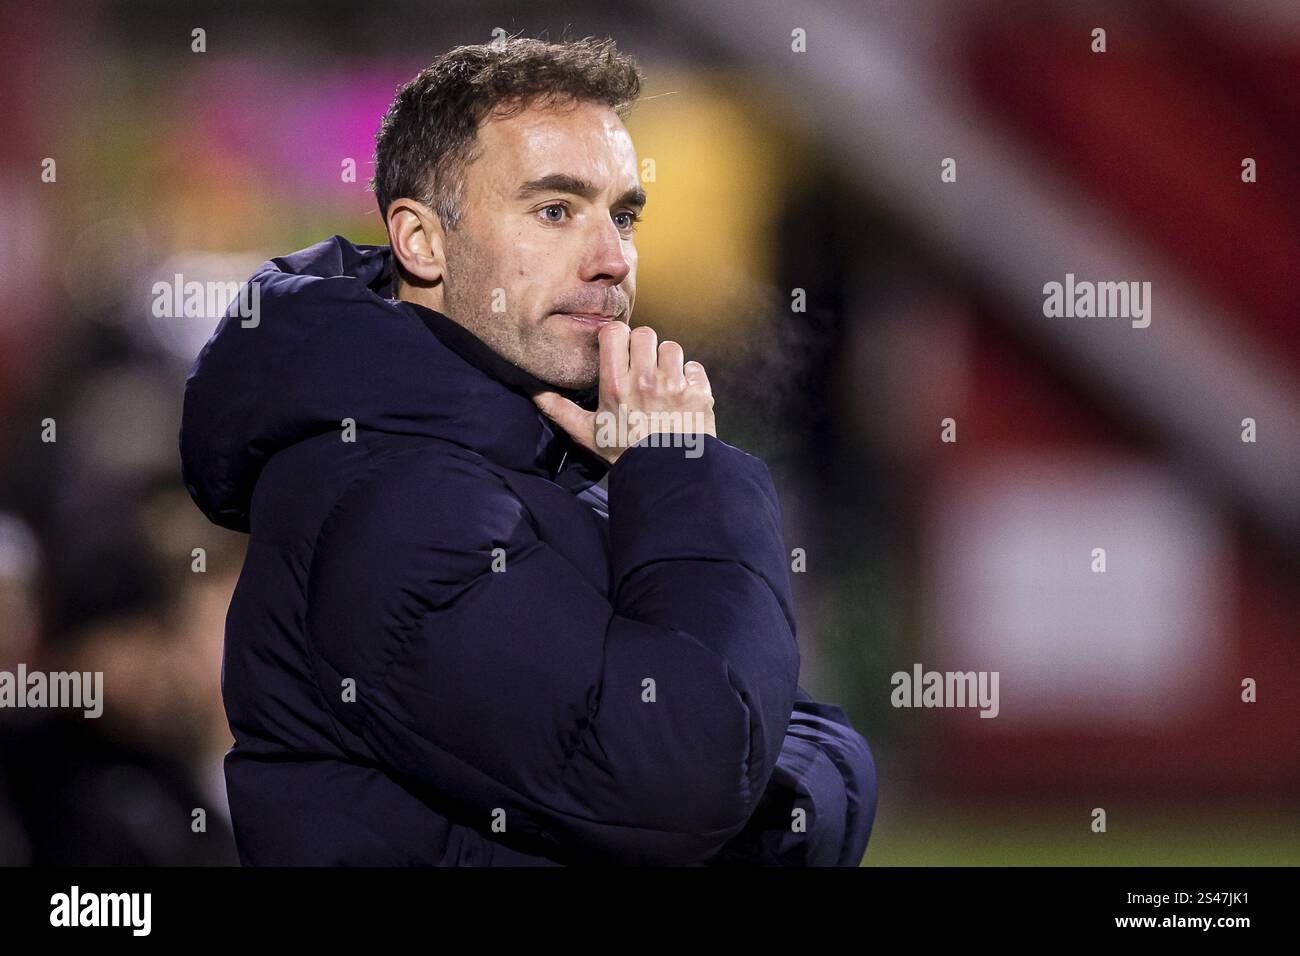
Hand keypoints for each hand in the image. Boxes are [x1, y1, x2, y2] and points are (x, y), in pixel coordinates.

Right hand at [532, 323, 716, 466]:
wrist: (666, 477)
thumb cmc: (624, 453)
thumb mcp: (587, 433)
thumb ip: (559, 410)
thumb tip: (532, 390)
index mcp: (615, 386)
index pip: (615, 332)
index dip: (617, 337)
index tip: (618, 350)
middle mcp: (645, 381)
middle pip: (645, 334)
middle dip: (642, 347)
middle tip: (641, 367)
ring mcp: (674, 386)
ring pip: (671, 348)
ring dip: (667, 362)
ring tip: (662, 383)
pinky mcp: (699, 393)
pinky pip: (694, 368)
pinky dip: (690, 378)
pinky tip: (681, 397)